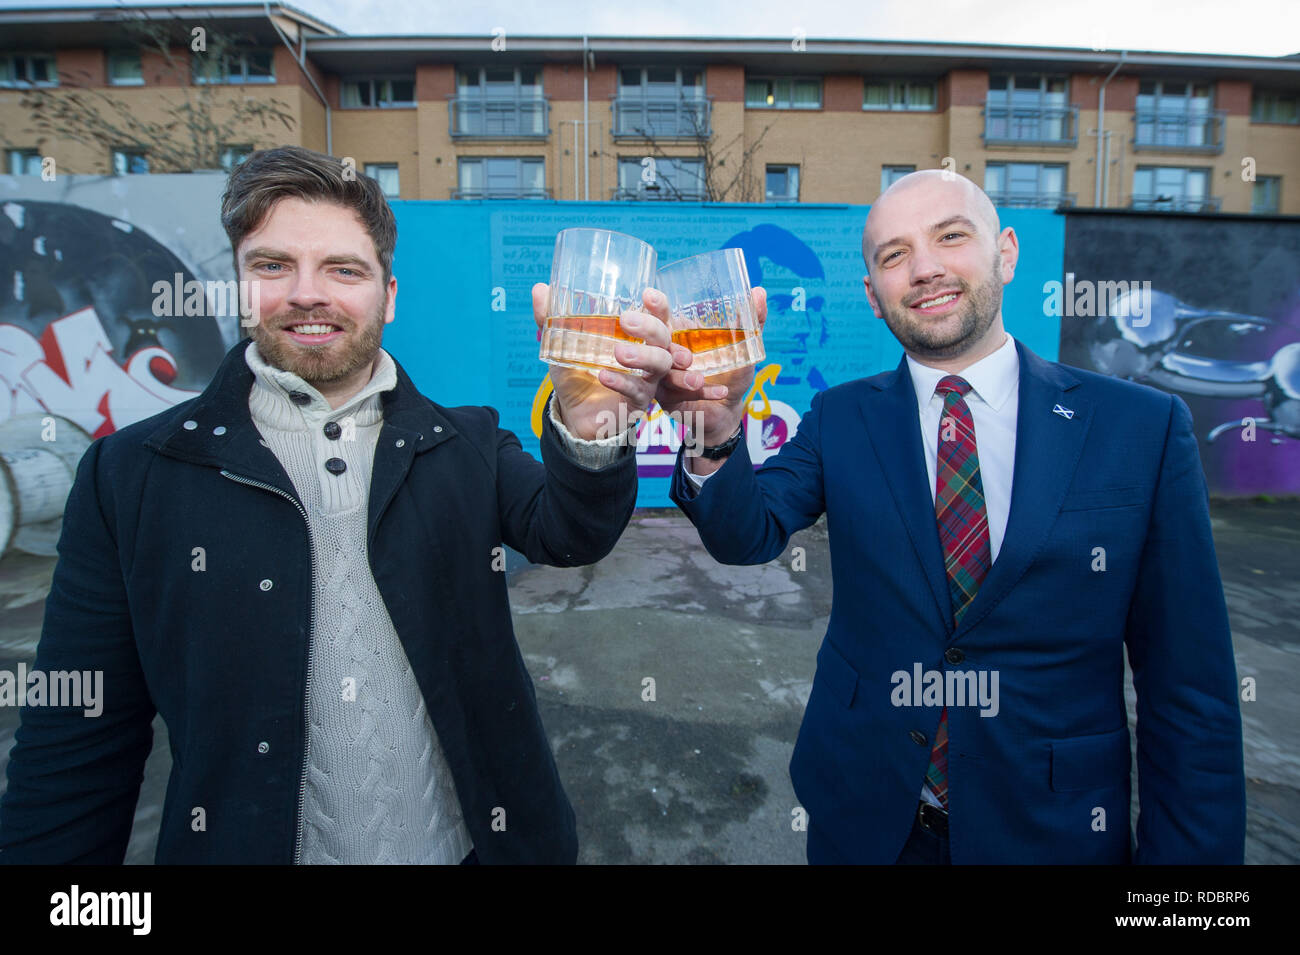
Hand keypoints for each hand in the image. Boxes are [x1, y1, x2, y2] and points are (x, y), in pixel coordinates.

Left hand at [532, 282, 674, 439]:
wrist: (572, 413)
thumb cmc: (577, 373)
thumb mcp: (563, 343)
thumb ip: (552, 318)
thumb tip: (539, 289)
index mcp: (636, 337)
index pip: (658, 316)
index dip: (659, 305)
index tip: (647, 294)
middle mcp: (648, 356)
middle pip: (664, 336)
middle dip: (650, 326)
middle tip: (626, 320)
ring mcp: (646, 380)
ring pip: (660, 363)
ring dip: (642, 355)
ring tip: (618, 352)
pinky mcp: (637, 402)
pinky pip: (638, 391)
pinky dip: (621, 382)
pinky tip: (603, 376)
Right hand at [655, 286, 766, 450]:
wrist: (727, 410)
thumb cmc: (733, 373)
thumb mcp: (746, 346)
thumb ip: (752, 321)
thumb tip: (760, 291)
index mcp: (679, 332)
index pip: (660, 314)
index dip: (654, 306)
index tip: (651, 296)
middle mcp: (665, 351)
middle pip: (651, 339)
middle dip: (652, 335)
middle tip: (679, 351)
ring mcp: (661, 374)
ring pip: (660, 369)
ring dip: (680, 375)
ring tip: (701, 379)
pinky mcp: (665, 397)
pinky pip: (674, 393)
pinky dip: (698, 393)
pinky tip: (721, 393)